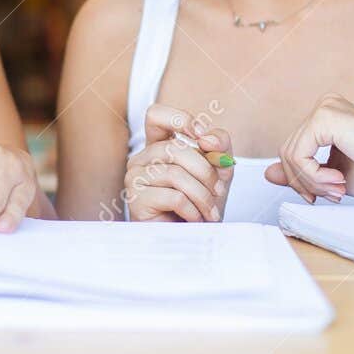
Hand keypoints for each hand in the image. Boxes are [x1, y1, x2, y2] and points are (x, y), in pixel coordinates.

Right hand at [122, 103, 233, 222]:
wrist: (192, 239)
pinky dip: (192, 209)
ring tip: (210, 211)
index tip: (203, 137)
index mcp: (158, 145)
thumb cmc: (201, 203)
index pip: (156, 114)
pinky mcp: (136, 199)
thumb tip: (208, 139)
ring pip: (174, 174)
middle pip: (174, 148)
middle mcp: (142, 158)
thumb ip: (219, 144)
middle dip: (205, 171)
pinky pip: (173, 197)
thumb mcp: (218, 168)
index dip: (179, 119)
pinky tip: (195, 218)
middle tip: (219, 191)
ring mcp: (135, 178)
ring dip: (202, 195)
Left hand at [264, 95, 353, 202]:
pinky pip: (299, 155)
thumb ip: (300, 172)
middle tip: (333, 194)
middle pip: (287, 152)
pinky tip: (338, 180)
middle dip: (305, 182)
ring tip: (338, 188)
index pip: (292, 150)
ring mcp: (325, 107)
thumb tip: (267, 173)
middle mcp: (325, 105)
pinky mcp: (326, 116)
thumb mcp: (329, 176)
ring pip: (291, 155)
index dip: (300, 179)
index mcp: (326, 116)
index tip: (321, 195)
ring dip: (312, 182)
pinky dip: (313, 176)